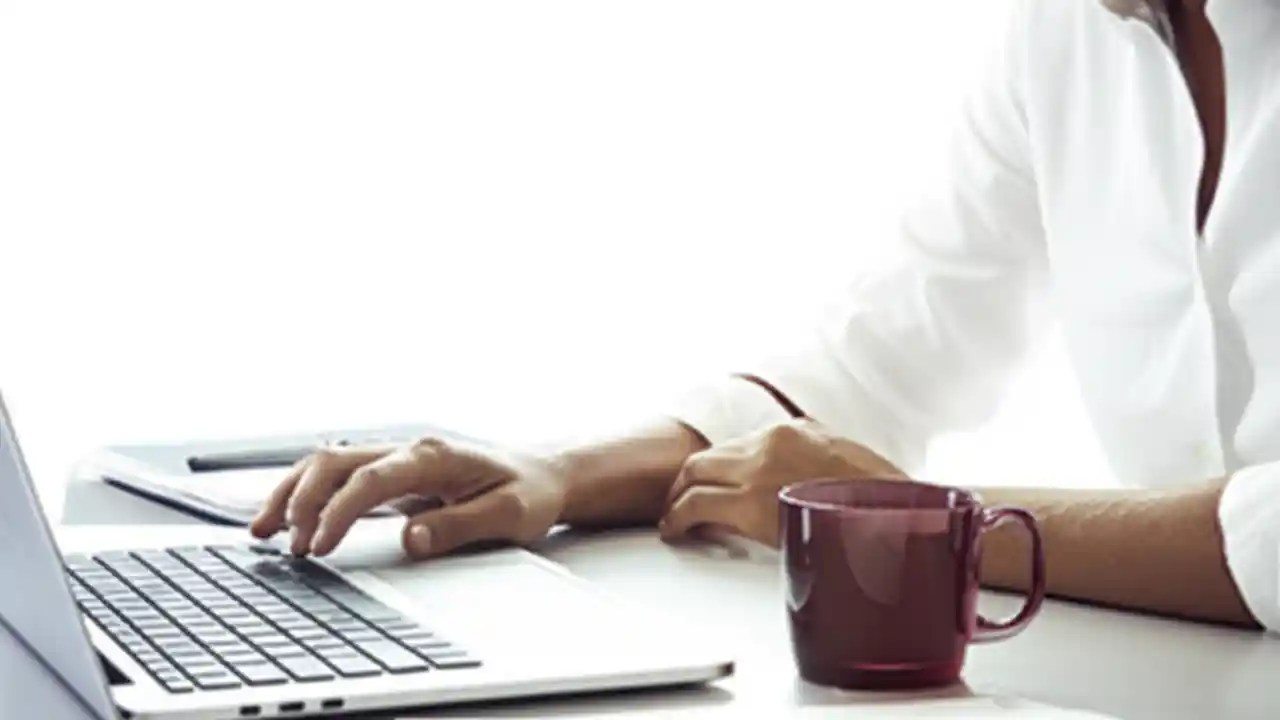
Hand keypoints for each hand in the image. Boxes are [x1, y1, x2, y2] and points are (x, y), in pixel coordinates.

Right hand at [249, 438, 566, 558]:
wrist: (545, 473)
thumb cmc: (530, 492)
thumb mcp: (508, 515)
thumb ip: (459, 527)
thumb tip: (410, 539)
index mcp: (434, 456)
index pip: (370, 481)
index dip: (338, 513)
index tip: (320, 547)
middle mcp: (410, 449)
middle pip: (335, 462)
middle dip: (301, 500)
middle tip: (288, 545)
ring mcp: (399, 457)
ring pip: (328, 462)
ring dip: (293, 493)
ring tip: (263, 531)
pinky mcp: (394, 472)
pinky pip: (339, 475)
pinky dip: (307, 493)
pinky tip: (286, 518)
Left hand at [658, 419, 903, 546]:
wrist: (895, 514)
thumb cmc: (883, 499)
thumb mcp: (847, 461)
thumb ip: (813, 461)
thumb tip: (797, 481)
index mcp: (794, 431)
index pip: (740, 444)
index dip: (722, 468)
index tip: (716, 483)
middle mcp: (769, 442)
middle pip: (708, 455)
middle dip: (688, 478)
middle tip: (679, 498)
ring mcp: (756, 470)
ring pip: (694, 474)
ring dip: (677, 496)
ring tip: (673, 517)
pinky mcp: (749, 504)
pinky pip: (696, 505)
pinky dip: (679, 517)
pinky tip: (676, 529)